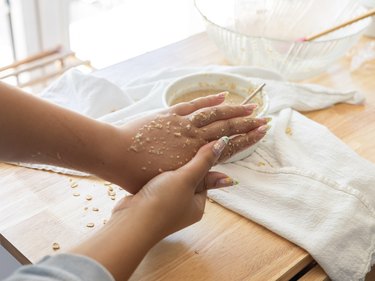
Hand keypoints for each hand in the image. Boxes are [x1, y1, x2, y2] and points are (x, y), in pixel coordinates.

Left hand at [103, 93, 268, 192]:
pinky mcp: (170, 114)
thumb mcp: (175, 183)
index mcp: (196, 157)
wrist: (116, 154)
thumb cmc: (141, 174)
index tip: (262, 132)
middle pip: (226, 129)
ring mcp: (183, 123)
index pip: (228, 146)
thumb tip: (230, 179)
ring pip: (214, 114)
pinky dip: (209, 100)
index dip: (247, 139)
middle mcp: (194, 138)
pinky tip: (223, 95)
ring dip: (234, 110)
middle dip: (247, 124)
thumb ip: (204, 179)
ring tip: (251, 106)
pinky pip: (194, 104)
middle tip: (264, 118)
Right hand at [111, 136, 233, 239]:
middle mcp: (182, 209)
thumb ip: (203, 161)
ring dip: (165, 170)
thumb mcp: (187, 178)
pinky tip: (148, 167)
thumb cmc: (162, 202)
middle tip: (174, 151)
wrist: (131, 222)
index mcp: (197, 207)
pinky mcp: (150, 204)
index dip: (198, 164)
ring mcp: (165, 208)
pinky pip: (156, 186)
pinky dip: (153, 177)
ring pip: (170, 182)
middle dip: (180, 166)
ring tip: (161, 156)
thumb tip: (223, 143)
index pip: (204, 180)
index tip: (191, 150)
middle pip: (187, 180)